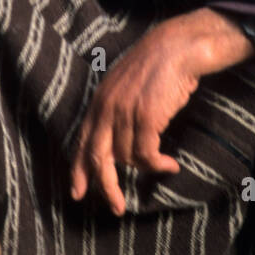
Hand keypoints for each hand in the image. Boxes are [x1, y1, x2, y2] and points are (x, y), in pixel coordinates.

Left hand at [70, 8, 254, 215]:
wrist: (177, 47)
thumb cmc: (156, 66)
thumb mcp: (125, 86)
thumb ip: (115, 110)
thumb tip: (116, 145)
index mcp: (99, 100)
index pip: (81, 141)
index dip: (78, 170)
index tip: (77, 192)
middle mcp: (107, 108)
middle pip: (98, 157)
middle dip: (105, 186)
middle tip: (116, 207)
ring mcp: (125, 113)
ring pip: (127, 158)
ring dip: (145, 168)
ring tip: (162, 165)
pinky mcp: (146, 118)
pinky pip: (147, 155)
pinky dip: (158, 165)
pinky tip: (170, 165)